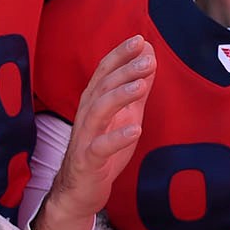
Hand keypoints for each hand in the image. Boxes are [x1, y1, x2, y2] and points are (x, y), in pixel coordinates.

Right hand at [34, 36, 154, 229]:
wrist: (80, 190)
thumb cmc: (102, 148)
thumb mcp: (126, 116)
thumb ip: (136, 90)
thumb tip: (149, 59)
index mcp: (94, 100)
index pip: (104, 70)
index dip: (120, 54)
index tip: (140, 40)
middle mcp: (86, 114)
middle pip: (103, 86)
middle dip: (125, 70)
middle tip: (148, 59)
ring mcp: (85, 137)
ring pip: (99, 110)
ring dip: (119, 96)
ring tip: (141, 86)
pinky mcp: (87, 160)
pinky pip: (100, 147)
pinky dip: (117, 138)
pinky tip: (135, 131)